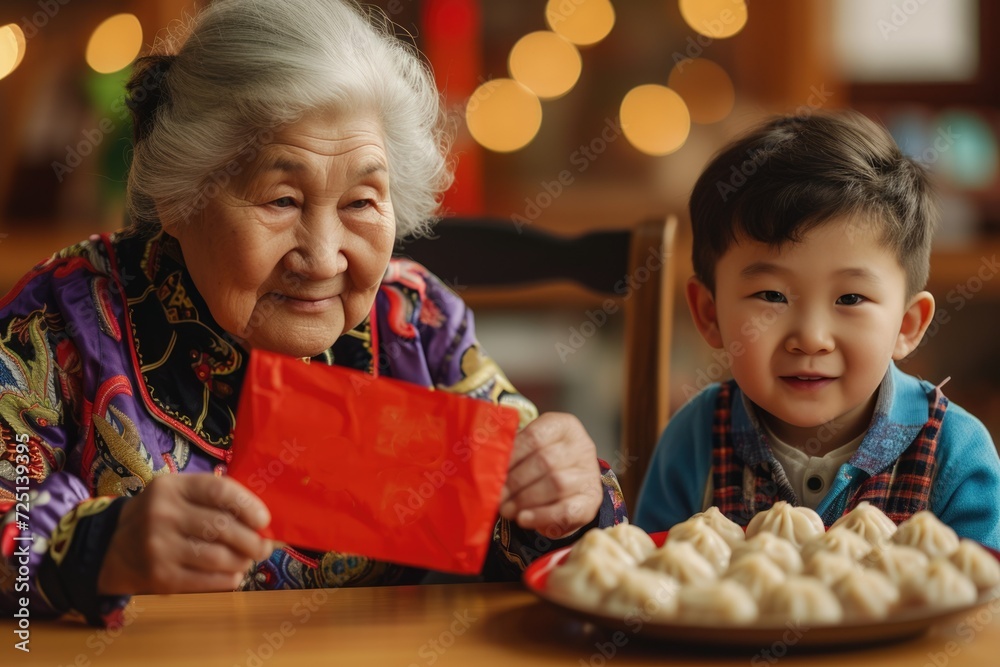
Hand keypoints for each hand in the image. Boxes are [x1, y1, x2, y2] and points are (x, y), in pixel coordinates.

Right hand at [97, 474, 272, 594]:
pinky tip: (234, 574)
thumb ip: (216, 500)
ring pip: (217, 557)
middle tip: (264, 547)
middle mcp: (162, 514)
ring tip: (248, 559)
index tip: (264, 520)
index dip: (248, 505)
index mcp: (172, 487)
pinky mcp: (159, 577)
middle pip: (222, 527)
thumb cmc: (162, 516)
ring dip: (242, 561)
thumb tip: (263, 521)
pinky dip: (228, 579)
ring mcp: (158, 547)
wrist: (114, 547)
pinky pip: (206, 581)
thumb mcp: (180, 494)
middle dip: (252, 540)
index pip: (219, 491)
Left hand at [498, 412, 602, 538]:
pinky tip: (523, 519)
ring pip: (556, 484)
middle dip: (515, 481)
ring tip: (506, 509)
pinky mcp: (591, 501)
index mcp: (564, 426)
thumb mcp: (529, 449)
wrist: (570, 485)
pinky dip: (541, 515)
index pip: (535, 436)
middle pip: (545, 461)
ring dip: (525, 499)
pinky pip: (566, 510)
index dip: (512, 454)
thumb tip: (486, 465)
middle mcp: (582, 446)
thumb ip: (512, 452)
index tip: (493, 470)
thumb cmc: (542, 463)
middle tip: (497, 495)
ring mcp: (589, 474)